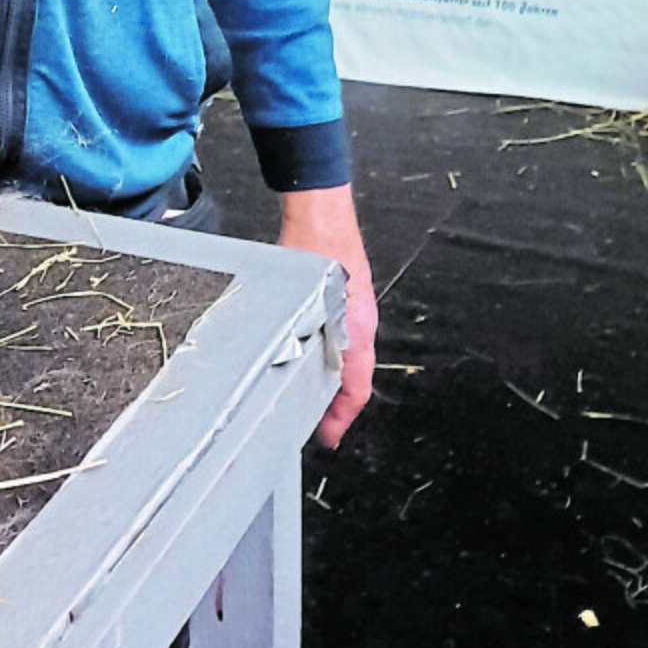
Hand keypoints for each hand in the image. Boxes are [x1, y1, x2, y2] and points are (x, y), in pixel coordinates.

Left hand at [277, 182, 377, 448]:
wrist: (320, 210)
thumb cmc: (315, 247)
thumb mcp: (306, 299)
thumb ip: (302, 334)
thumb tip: (287, 364)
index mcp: (358, 331)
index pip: (357, 389)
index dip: (341, 419)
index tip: (327, 437)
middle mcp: (360, 324)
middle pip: (352, 377)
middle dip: (333, 403)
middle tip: (310, 422)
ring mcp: (352, 310)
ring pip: (345, 357)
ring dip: (327, 379)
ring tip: (303, 394)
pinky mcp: (340, 296)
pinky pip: (337, 336)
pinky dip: (325, 354)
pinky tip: (303, 353)